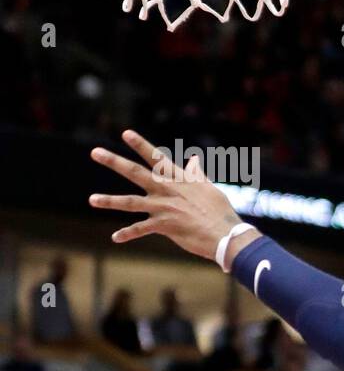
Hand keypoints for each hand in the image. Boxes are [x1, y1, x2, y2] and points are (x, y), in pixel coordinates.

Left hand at [89, 130, 245, 260]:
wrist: (225, 234)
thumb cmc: (220, 211)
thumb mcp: (209, 188)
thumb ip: (196, 174)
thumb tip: (194, 159)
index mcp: (179, 179)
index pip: (156, 157)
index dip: (140, 144)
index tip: (125, 133)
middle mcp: (167, 190)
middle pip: (136, 172)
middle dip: (114, 162)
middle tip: (95, 152)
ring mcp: (164, 207)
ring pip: (130, 202)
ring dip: (109, 200)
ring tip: (92, 199)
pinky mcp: (164, 225)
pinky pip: (140, 229)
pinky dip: (128, 234)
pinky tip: (115, 237)